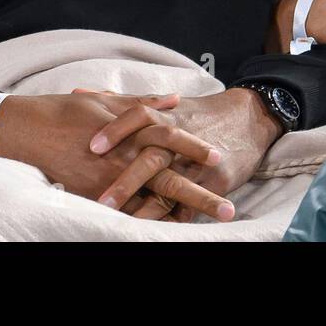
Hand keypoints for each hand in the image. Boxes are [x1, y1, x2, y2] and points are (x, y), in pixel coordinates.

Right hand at [0, 92, 231, 219]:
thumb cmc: (66, 110)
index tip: (220, 158)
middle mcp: (124, 156)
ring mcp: (108, 179)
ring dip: (178, 214)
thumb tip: (174, 101)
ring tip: (203, 227)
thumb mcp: (106, 100)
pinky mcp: (93, 195)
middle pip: (169, 178)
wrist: (27, 131)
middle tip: (228, 209)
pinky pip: (125, 212)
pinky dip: (146, 220)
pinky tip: (165, 229)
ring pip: (150, 201)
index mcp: (129, 129)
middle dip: (200, 194)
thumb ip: (142, 103)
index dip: (196, 148)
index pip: (171, 137)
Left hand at [83, 87, 281, 220]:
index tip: (91, 146)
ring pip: (169, 188)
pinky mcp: (214, 183)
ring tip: (123, 223)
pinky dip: (171, 219)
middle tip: (101, 200)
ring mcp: (197, 164)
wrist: (248, 119)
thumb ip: (118, 102)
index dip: (115, 131)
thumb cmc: (195, 113)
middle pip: (151, 159)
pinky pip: (189, 205)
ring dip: (145, 208)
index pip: (138, 117)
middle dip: (126, 181)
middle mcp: (179, 140)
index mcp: (164, 117)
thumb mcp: (161, 105)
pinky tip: (153, 230)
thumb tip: (78, 95)